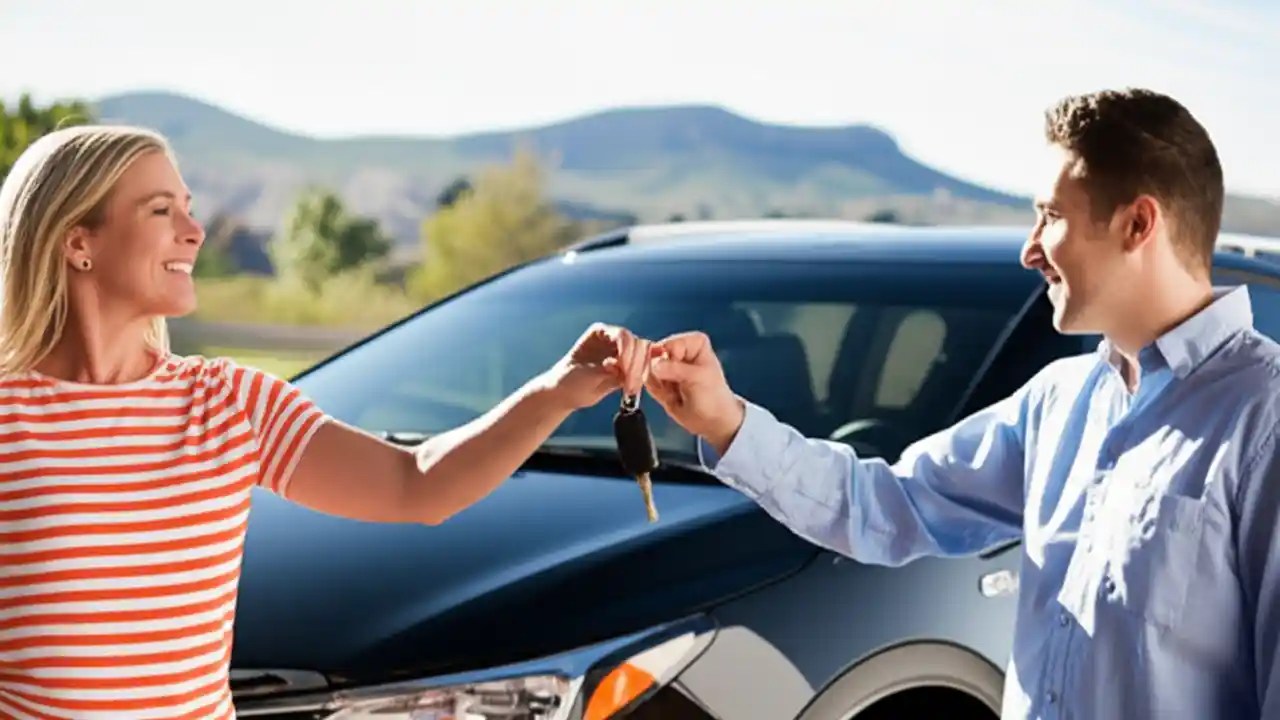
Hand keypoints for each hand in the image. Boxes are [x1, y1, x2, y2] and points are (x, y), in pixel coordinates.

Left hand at [541, 323, 651, 409]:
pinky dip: (641, 379)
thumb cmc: (569, 378)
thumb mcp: (584, 373)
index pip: (622, 335)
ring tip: (629, 389)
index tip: (622, 368)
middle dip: (636, 364)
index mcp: (601, 332)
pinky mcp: (628, 369)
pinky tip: (633, 389)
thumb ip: (603, 369)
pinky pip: (642, 370)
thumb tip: (619, 368)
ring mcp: (623, 354)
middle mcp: (615, 339)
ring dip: (640, 372)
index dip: (626, 351)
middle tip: (630, 383)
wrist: (566, 393)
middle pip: (638, 344)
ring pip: (644, 356)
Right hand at [645, 331, 744, 453]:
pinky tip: (671, 396)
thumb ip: (674, 368)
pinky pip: (647, 381)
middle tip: (678, 385)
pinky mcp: (660, 379)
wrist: (712, 420)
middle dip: (662, 375)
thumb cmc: (713, 396)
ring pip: (648, 369)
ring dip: (660, 385)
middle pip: (654, 355)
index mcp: (693, 342)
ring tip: (677, 391)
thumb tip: (652, 364)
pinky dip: (657, 391)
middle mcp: (678, 350)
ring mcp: (668, 365)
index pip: (669, 344)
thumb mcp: (697, 378)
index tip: (682, 374)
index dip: (671, 361)